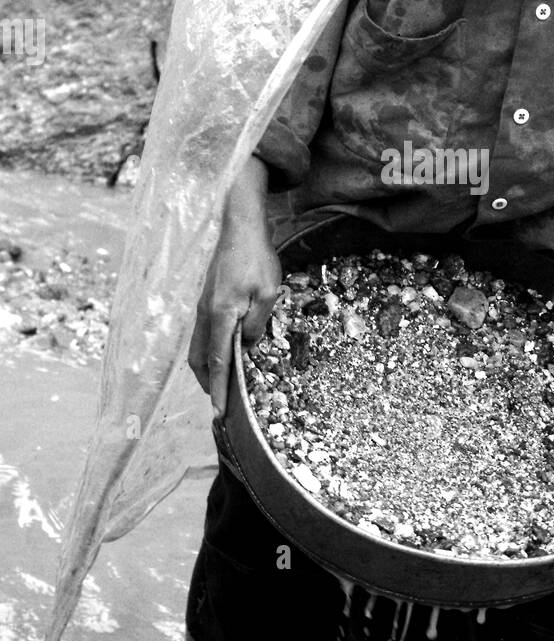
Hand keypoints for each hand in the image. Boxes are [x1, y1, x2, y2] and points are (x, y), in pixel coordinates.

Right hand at [187, 158, 281, 417]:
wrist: (238, 227)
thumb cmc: (256, 258)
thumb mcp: (267, 293)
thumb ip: (257, 324)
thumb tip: (248, 347)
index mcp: (220, 316)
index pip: (218, 363)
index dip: (219, 390)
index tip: (219, 413)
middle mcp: (205, 316)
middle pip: (200, 360)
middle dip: (209, 384)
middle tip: (222, 403)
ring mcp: (202, 308)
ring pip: (199, 349)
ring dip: (209, 369)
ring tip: (223, 384)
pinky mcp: (205, 301)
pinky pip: (203, 335)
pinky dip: (210, 352)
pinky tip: (225, 353)